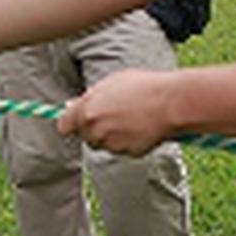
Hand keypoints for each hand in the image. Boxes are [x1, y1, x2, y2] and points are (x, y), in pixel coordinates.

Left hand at [57, 70, 180, 155]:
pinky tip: (142, 127)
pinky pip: (124, 150)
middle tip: (114, 115)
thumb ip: (89, 97)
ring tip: (132, 118)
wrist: (171, 101)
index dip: (71, 123)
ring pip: (105, 145)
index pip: (64, 126)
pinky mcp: (128, 153)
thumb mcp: (111, 83)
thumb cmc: (143, 87)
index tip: (78, 122)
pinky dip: (130, 142)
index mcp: (86, 110)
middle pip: (86, 137)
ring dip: (113, 136)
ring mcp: (112, 143)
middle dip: (96, 129)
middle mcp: (95, 129)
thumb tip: (71, 106)